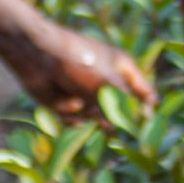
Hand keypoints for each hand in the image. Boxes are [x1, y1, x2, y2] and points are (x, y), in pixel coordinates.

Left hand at [1, 14, 150, 116]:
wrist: (38, 56)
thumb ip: (126, 104)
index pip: (143, 91)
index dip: (146, 108)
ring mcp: (85, 92)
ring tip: (76, 100)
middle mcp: (105, 81)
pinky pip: (75, 118)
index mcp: (122, 68)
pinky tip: (61, 99)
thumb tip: (139, 120)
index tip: (143, 126)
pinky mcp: (66, 101)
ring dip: (86, 112)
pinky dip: (68, 111)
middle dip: (108, 115)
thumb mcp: (108, 84)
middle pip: (117, 110)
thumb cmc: (79, 63)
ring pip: (95, 117)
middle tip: (103, 117)